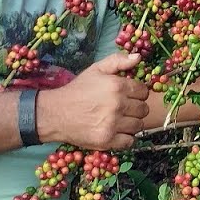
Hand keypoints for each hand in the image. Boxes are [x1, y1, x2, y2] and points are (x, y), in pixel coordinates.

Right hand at [35, 52, 149, 149]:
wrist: (56, 113)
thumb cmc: (78, 90)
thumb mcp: (96, 69)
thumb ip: (118, 61)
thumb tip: (138, 57)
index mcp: (117, 86)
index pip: (143, 91)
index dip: (138, 93)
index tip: (130, 95)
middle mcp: (118, 105)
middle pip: (143, 109)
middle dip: (137, 108)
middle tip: (125, 108)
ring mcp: (113, 124)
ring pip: (139, 126)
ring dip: (133, 123)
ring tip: (121, 120)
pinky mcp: (107, 140)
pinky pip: (130, 142)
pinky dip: (127, 138)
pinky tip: (118, 132)